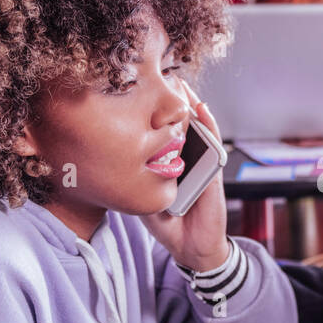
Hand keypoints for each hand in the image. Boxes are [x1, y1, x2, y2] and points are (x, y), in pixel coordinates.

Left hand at [139, 78, 230, 272]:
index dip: (151, 112)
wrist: (191, 247)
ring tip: (179, 83)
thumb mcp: (143, 199)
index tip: (138, 91)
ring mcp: (201, 163)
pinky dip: (208, 125)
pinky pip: (213, 143)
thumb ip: (134, 181)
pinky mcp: (214, 171)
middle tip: (158, 75)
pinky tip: (200, 108)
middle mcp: (186, 159)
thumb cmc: (168, 224)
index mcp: (167, 163)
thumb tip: (108, 166)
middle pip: (177, 123)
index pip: (160, 131)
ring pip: (197, 127)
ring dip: (189, 104)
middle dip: (169, 100)